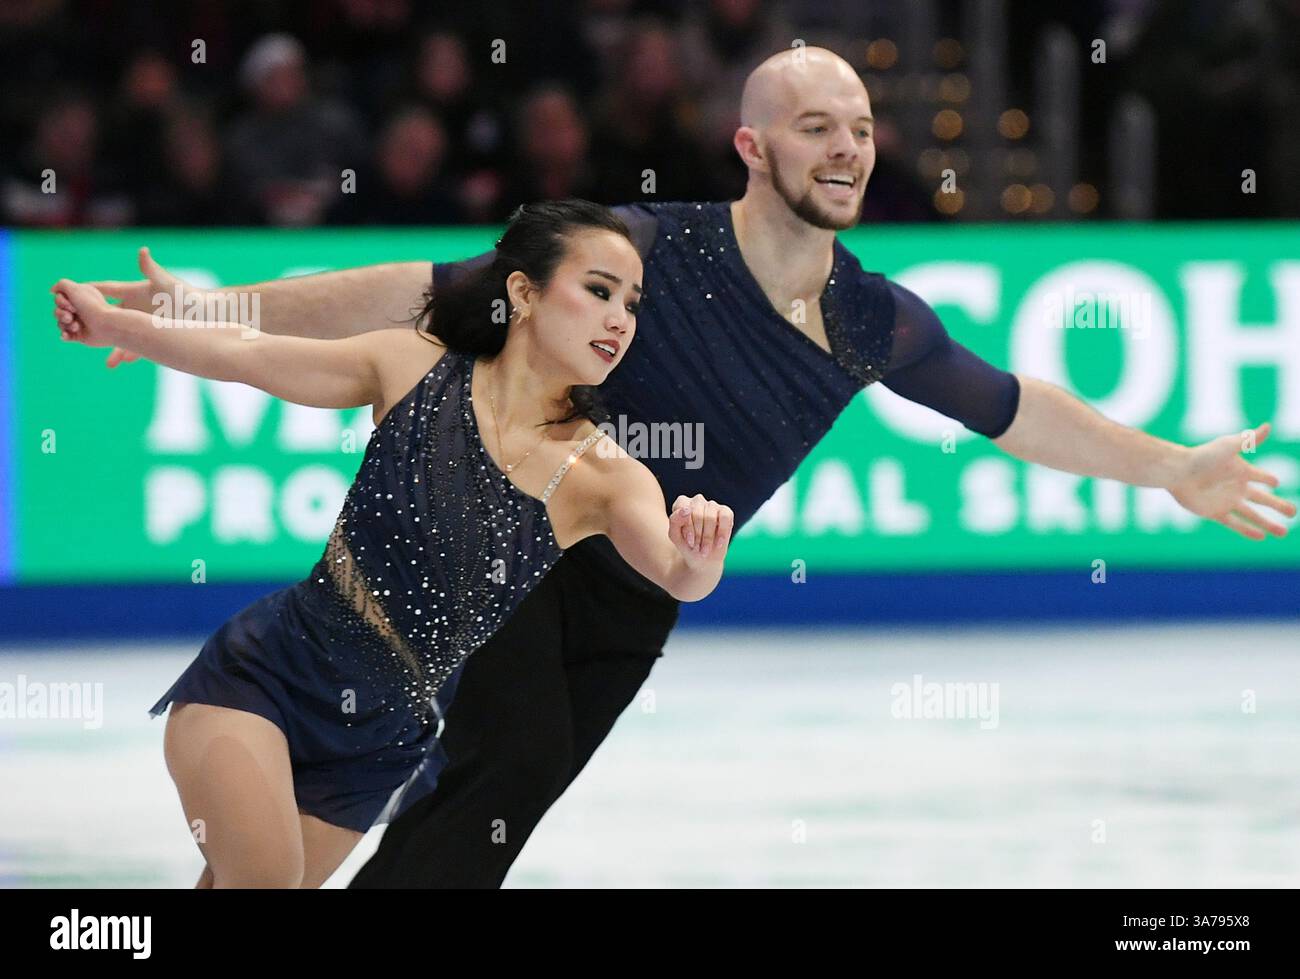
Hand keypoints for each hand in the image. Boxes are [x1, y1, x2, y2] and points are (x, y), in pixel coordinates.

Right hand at [50, 279, 121, 347]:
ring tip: (76, 326)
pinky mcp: (81, 335)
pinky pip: (65, 335)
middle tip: (70, 317)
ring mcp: (80, 322)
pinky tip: (67, 335)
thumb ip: (61, 284)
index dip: (60, 301)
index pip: (59, 298)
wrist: (106, 325)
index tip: (71, 304)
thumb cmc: (91, 306)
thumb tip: (52, 291)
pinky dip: (64, 335)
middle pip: (57, 311)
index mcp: (80, 298)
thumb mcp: (75, 288)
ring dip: (64, 324)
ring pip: (60, 323)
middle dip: (60, 314)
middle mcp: (80, 309)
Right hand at [57, 246, 193, 366]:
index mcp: (134, 291)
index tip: (63, 290)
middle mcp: (136, 307)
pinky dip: (127, 352)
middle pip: (107, 314)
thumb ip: (151, 269)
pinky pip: (137, 344)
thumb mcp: (167, 283)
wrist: (208, 311)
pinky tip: (119, 362)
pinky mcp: (154, 333)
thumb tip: (142, 251)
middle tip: (71, 327)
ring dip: (110, 343)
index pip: (104, 289)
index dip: (85, 290)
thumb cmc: (188, 295)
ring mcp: (144, 321)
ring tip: (100, 355)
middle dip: (91, 320)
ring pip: (120, 333)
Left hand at [668, 494, 733, 565]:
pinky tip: (718, 543)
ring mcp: (712, 505)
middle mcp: (697, 500)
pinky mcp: (726, 511)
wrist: (703, 558)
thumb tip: (687, 509)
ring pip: (710, 517)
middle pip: (697, 514)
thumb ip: (675, 520)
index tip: (689, 542)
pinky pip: (725, 517)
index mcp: (682, 503)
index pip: (683, 509)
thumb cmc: (687, 544)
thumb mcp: (675, 536)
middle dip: (698, 535)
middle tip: (697, 547)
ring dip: (708, 537)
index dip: (687, 528)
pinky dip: (722, 532)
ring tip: (705, 549)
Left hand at [1168, 422, 1296, 539]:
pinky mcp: (1215, 512)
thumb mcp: (1228, 446)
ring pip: (1253, 515)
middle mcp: (1236, 487)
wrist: (1178, 472)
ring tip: (1283, 532)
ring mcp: (1227, 501)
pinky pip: (1235, 524)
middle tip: (1293, 512)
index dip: (1269, 479)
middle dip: (1279, 506)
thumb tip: (1268, 426)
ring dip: (1268, 524)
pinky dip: (1248, 530)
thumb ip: (1249, 439)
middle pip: (1263, 500)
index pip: (1262, 477)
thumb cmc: (1203, 457)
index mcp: (1241, 471)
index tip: (1275, 482)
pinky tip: (1261, 537)